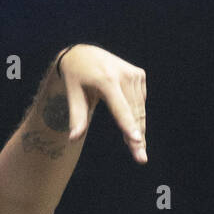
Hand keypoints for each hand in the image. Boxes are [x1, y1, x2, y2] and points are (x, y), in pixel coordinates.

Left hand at [59, 45, 146, 162]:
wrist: (84, 53)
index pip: (120, 108)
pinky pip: (139, 103)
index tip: (137, 140)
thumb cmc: (75, 78)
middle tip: (141, 159)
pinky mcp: (139, 75)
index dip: (128, 125)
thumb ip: (76, 117)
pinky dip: (137, 118)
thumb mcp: (72, 95)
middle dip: (137, 137)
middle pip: (133, 113)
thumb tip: (73, 139)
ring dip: (139, 131)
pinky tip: (132, 130)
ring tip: (138, 152)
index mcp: (106, 79)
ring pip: (139, 110)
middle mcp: (124, 75)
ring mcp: (134, 74)